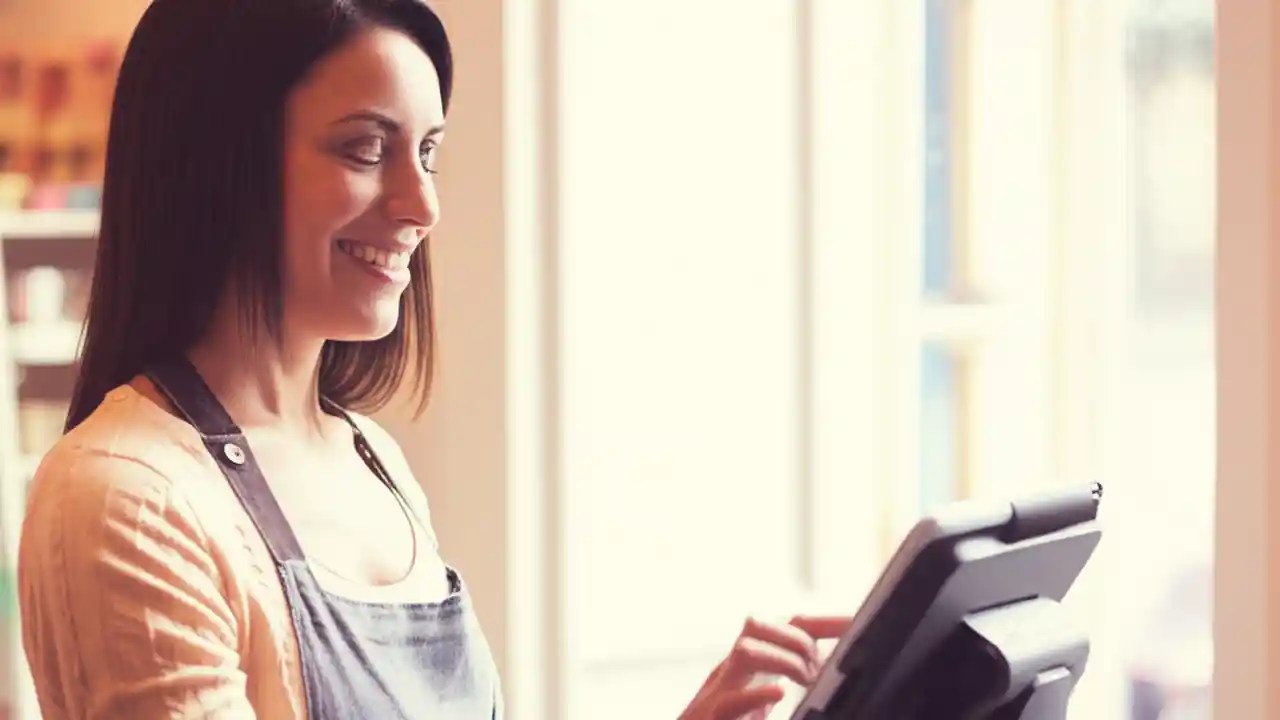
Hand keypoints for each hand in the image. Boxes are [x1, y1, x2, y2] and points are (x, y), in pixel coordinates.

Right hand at [678, 615, 851, 719]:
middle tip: (817, 671)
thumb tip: (829, 673)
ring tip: (803, 679)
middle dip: (796, 641)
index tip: (855, 623)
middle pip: (759, 627)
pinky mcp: (710, 716)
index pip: (788, 628)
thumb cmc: (731, 718)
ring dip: (781, 662)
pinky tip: (778, 694)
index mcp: (751, 665)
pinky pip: (730, 700)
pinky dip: (756, 695)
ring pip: (745, 652)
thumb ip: (793, 679)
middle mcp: (732, 670)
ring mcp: (718, 691)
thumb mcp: (763, 699)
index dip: (822, 622)